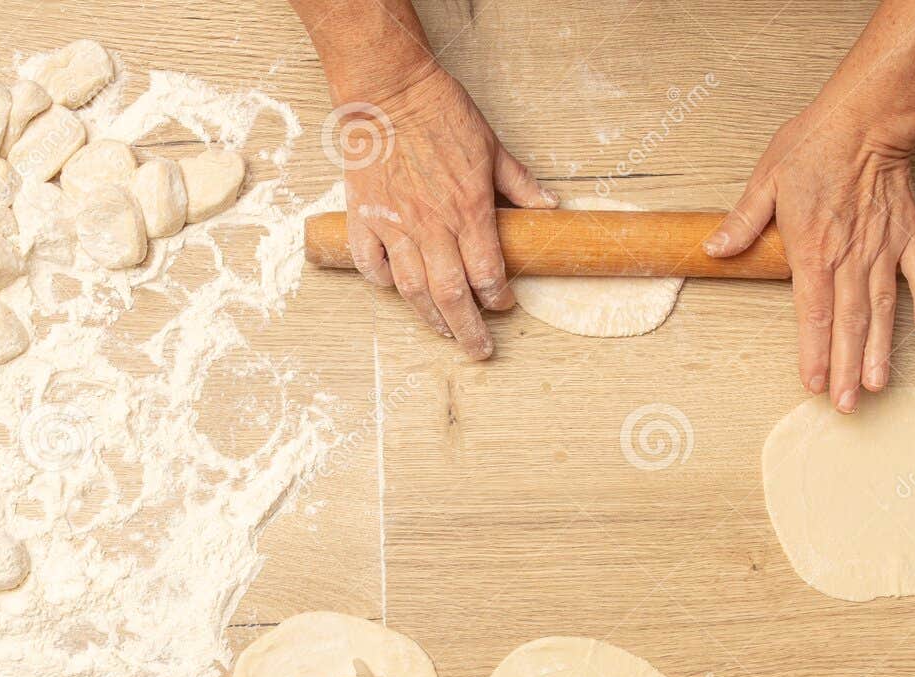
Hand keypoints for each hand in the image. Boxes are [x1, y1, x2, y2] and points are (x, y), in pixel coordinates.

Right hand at [336, 64, 556, 358]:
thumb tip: (550, 206)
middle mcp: (432, 225)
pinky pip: (370, 264)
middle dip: (467, 330)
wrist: (389, 89)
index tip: (504, 306)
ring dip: (430, 318)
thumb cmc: (441, 113)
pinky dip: (382, 283)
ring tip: (444, 331)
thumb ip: (520, 184)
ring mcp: (394, 223)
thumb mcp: (492, 147)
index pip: (488, 273)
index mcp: (469, 210)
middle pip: (451, 295)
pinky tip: (395, 290)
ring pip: (412, 289)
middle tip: (478, 350)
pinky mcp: (364, 216)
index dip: (498, 298)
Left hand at [705, 100, 914, 411]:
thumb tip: (713, 249)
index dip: (812, 352)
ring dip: (880, 349)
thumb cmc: (813, 146)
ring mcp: (882, 248)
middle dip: (846, 367)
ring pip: (882, 308)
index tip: (812, 385)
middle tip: (848, 406)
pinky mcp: (906, 233)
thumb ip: (743, 222)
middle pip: (848, 322)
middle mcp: (850, 257)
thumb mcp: (766, 181)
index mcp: (813, 251)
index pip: (811, 314)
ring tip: (878, 384)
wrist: (865, 117)